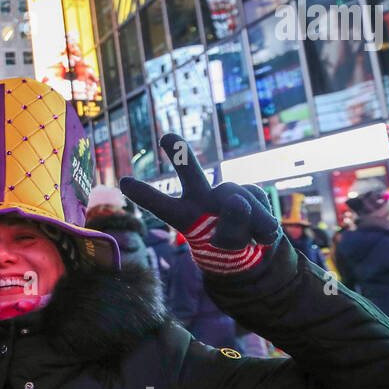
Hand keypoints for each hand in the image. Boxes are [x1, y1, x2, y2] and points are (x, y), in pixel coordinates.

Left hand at [121, 135, 278, 273]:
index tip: (124, 181)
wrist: (252, 251)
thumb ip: (230, 230)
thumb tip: (239, 201)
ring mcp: (226, 194)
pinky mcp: (250, 192)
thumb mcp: (225, 250)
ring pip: (239, 201)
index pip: (160, 205)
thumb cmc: (227, 250)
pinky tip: (262, 234)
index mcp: (184, 215)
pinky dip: (265, 224)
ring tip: (251, 241)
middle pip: (190, 172)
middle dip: (180, 154)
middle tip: (167, 137)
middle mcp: (201, 198)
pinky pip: (260, 204)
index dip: (144, 194)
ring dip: (249, 224)